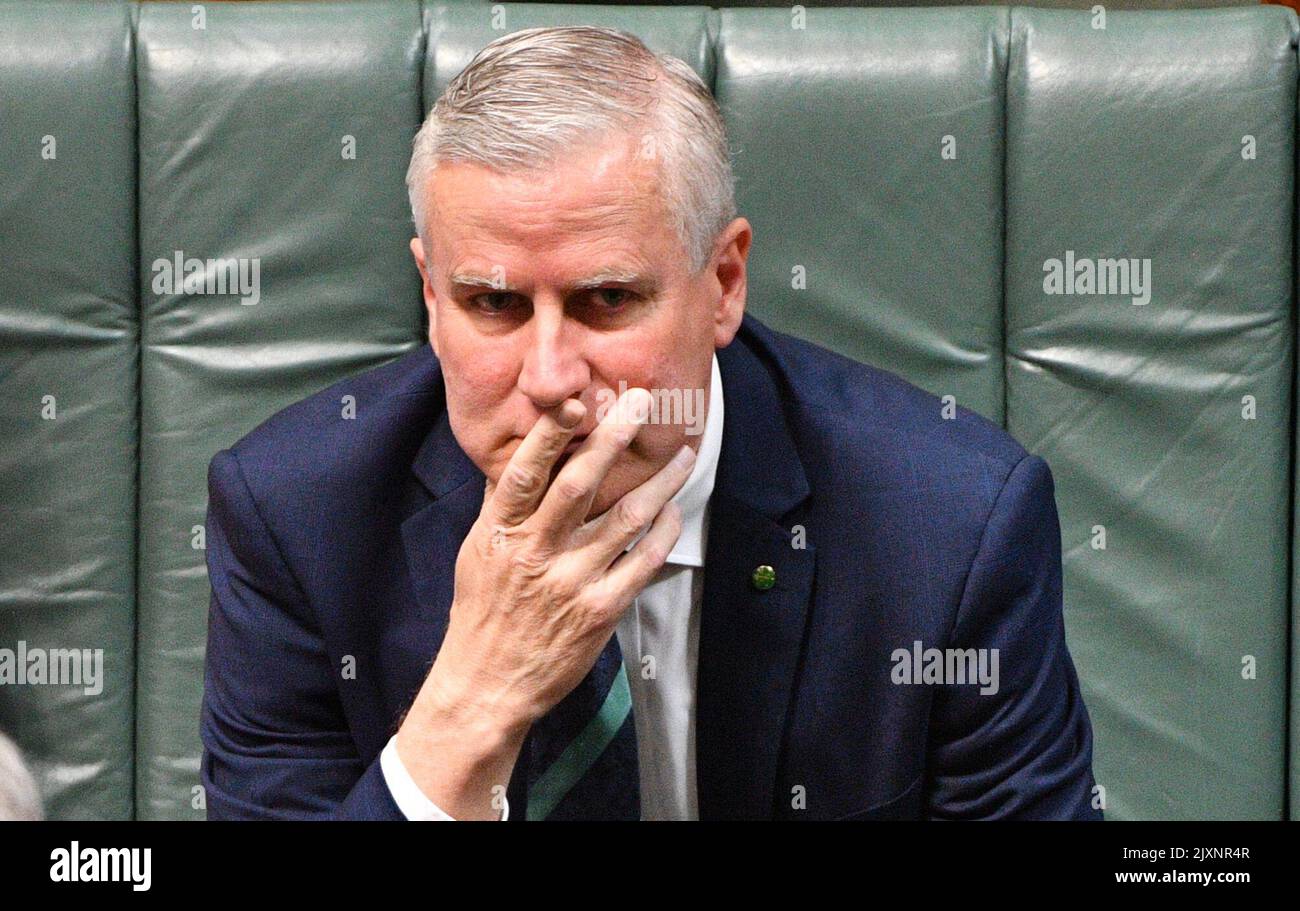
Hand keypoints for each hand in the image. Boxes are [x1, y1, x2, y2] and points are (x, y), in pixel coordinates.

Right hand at [396, 388, 695, 817]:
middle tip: (643, 402)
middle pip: (579, 484)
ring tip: (684, 455)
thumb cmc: (482, 611)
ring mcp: (570, 582)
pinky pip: (641, 563)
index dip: (549, 433)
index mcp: (501, 531)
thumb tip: (517, 455)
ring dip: (659, 483)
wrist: (488, 685)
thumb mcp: (477, 551)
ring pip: (624, 519)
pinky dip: (663, 534)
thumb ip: (501, 504)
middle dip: (613, 438)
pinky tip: (674, 513)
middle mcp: (536, 552)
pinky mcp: (599, 611)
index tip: (576, 400)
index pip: (524, 471)